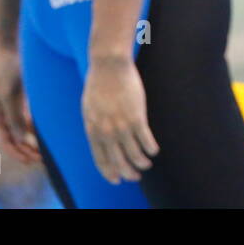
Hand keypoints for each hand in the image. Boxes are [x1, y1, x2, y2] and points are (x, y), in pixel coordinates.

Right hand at [0, 45, 39, 164]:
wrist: (5, 46)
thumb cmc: (6, 69)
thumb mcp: (10, 94)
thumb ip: (14, 117)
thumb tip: (19, 140)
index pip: (5, 141)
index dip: (18, 153)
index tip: (31, 161)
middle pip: (11, 138)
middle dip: (25, 150)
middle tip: (42, 160)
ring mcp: (5, 106)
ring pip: (17, 130)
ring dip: (29, 141)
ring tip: (43, 150)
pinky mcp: (14, 98)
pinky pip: (22, 118)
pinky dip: (30, 127)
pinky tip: (41, 132)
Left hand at [82, 55, 159, 183]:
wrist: (108, 65)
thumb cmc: (98, 83)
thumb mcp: (89, 108)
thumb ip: (94, 125)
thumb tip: (99, 137)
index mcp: (93, 130)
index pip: (101, 159)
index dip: (110, 172)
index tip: (118, 179)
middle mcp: (106, 132)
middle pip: (118, 161)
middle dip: (128, 173)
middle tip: (136, 177)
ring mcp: (122, 125)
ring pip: (134, 154)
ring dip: (142, 163)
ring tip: (147, 164)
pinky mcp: (137, 116)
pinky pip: (145, 140)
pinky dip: (150, 149)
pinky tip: (154, 151)